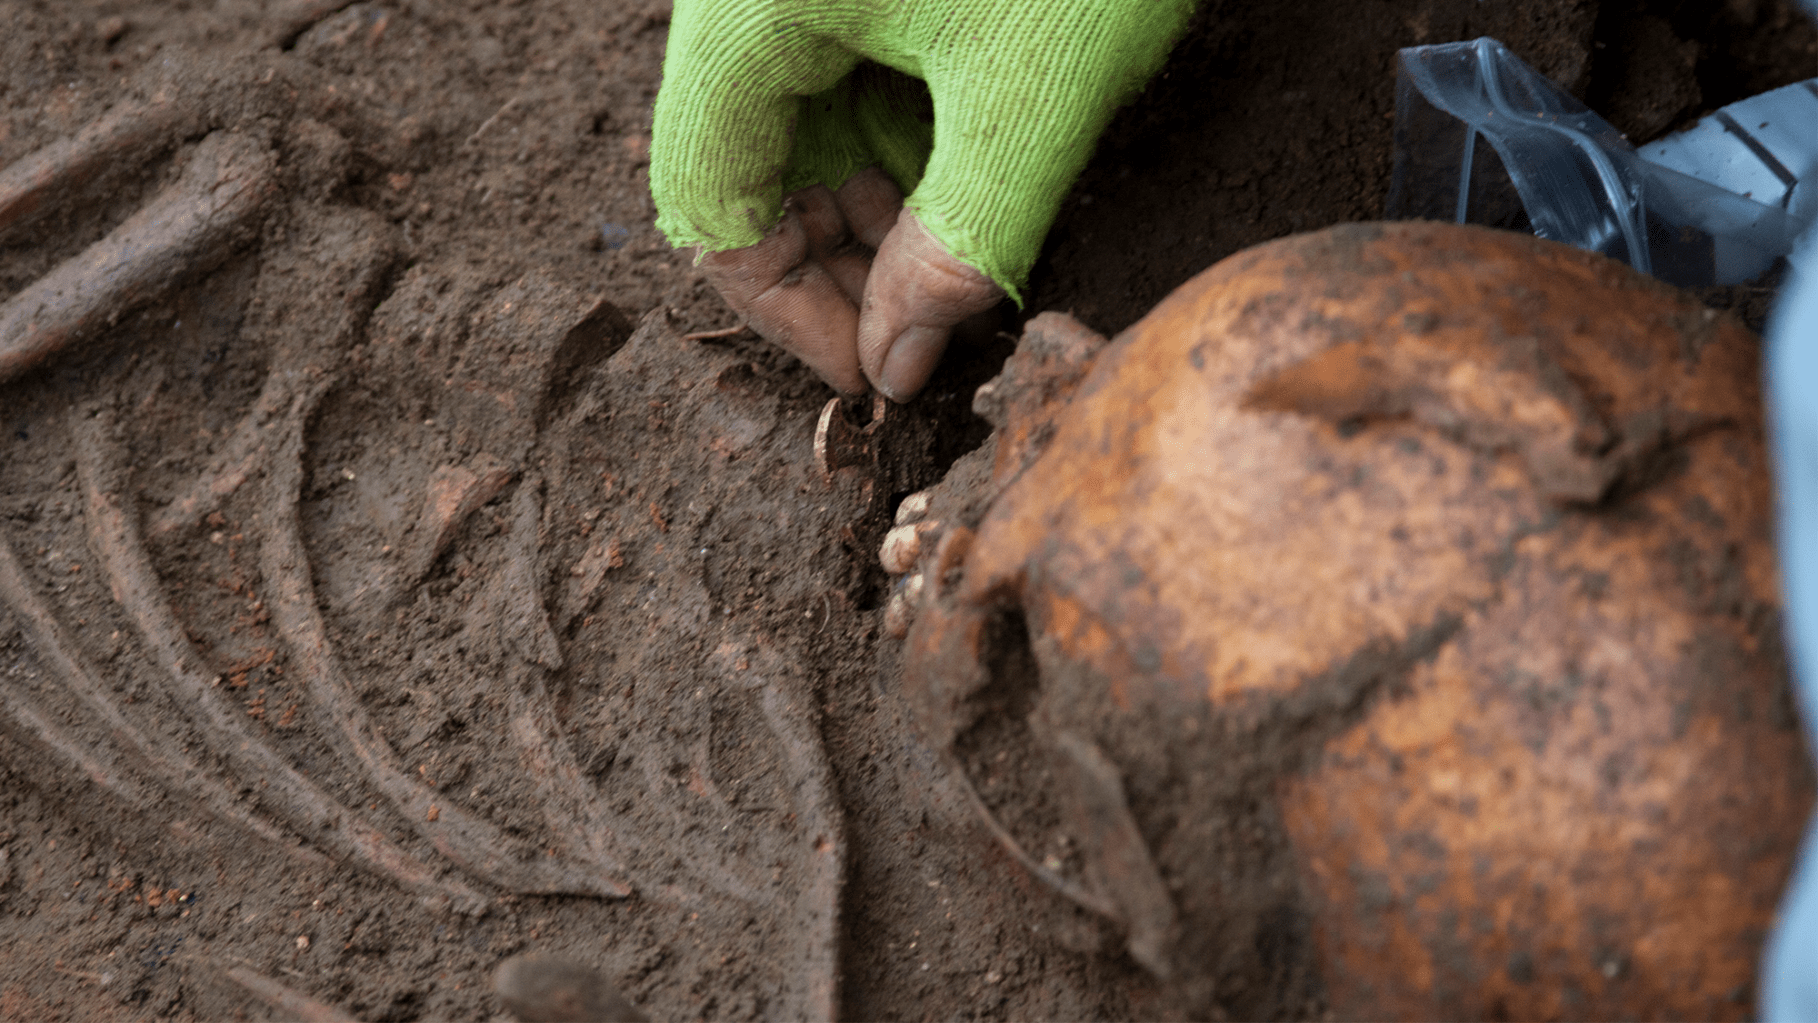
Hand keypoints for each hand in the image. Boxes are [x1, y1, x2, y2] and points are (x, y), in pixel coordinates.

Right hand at [651, 0, 1194, 399]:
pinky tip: (971, 175)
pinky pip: (847, 75)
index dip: (784, 309)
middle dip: (837, 263)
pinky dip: (902, 142)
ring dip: (874, 210)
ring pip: (800, 128)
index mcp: (751, 8)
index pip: (706, 203)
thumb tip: (899, 365)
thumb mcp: (1033, 102)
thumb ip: (957, 248)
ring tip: (964, 256)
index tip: (871, 372)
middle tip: (928, 329)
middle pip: (747, 167)